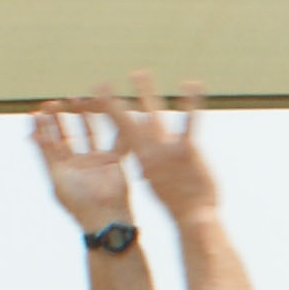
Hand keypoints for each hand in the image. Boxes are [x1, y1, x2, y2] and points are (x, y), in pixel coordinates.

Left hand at [27, 99, 133, 228]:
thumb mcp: (56, 176)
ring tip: (78, 100)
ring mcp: (96, 161)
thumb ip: (45, 153)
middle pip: (67, 135)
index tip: (38, 111)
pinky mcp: (113, 161)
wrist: (106, 215)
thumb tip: (32, 133)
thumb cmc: (78, 201)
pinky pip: (115, 141)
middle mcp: (78, 163)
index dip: (44, 127)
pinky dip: (115, 128)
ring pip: (89, 133)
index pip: (50, 142)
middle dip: (61, 119)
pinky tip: (112, 113)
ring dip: (83, 117)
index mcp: (62, 168)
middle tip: (54, 102)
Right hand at [85, 73, 221, 224]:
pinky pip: (190, 121)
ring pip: (153, 114)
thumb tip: (142, 166)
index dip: (107, 118)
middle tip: (101, 83)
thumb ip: (150, 168)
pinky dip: (192, 102)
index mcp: (141, 160)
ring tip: (138, 72)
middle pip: (127, 121)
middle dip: (112, 102)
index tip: (94, 103)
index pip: (120, 133)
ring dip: (145, 92)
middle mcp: (149, 152)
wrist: (195, 216)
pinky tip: (193, 84)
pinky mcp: (187, 150)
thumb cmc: (179, 203)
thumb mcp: (158, 183)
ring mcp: (166, 149)